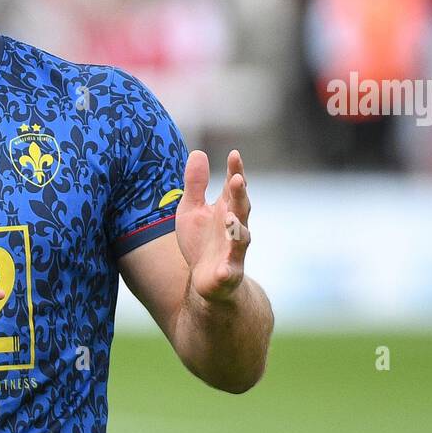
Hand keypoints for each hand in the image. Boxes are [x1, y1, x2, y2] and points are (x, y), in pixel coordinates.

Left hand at [174, 149, 251, 302]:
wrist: (205, 279)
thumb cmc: (201, 241)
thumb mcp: (191, 209)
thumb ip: (195, 184)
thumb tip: (198, 152)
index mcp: (226, 209)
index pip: (233, 187)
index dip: (235, 171)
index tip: (235, 154)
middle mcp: (235, 227)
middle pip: (240, 208)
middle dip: (239, 195)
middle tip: (237, 179)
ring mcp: (233, 250)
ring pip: (240, 238)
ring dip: (237, 229)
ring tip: (230, 219)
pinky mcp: (228, 273)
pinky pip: (229, 271)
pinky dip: (227, 270)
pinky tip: (223, 269)